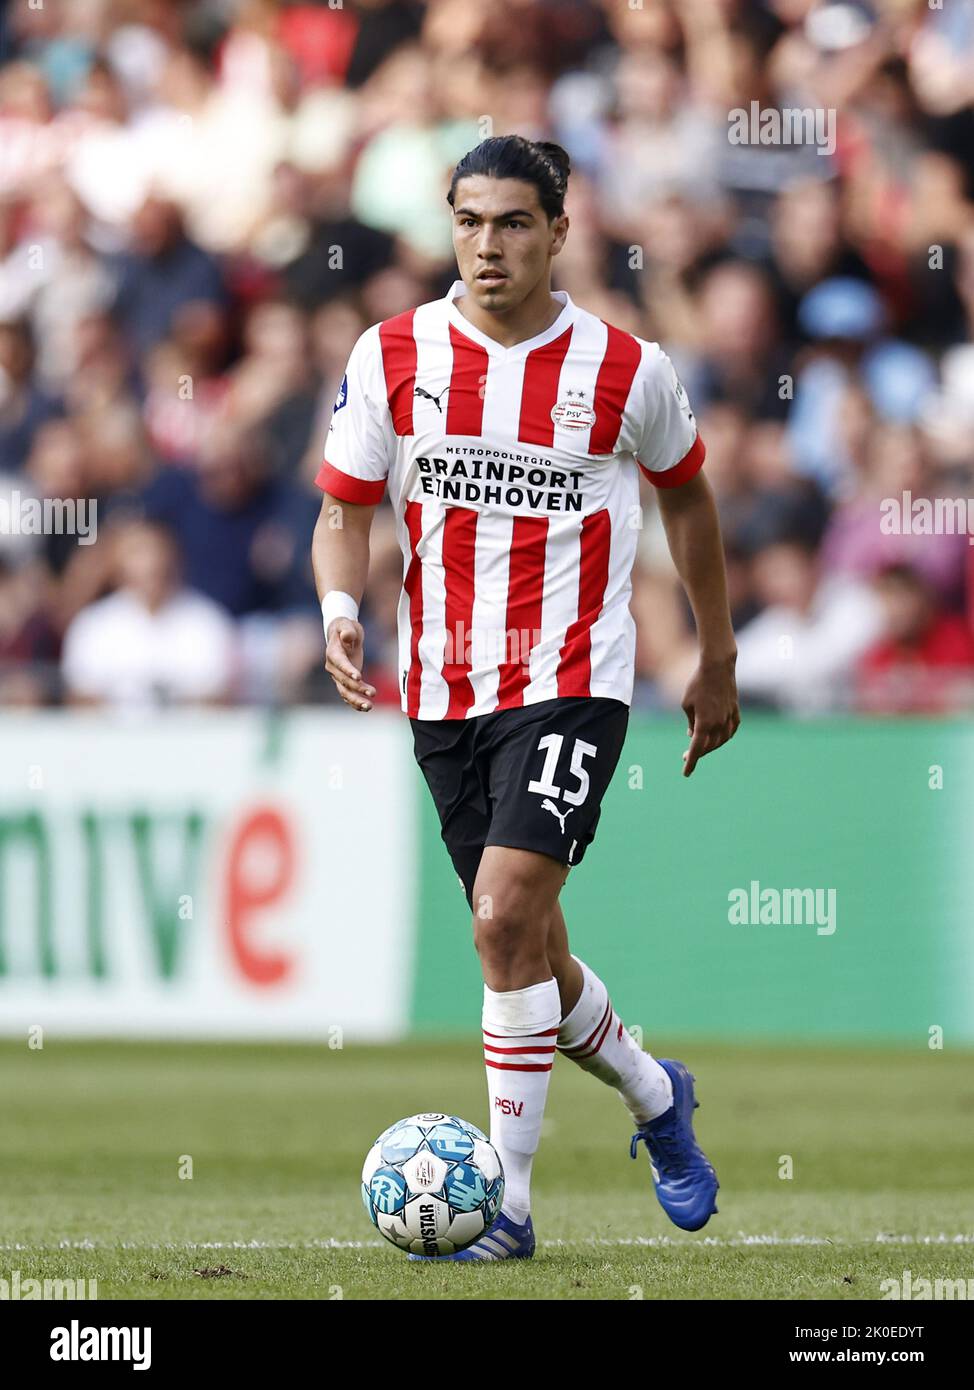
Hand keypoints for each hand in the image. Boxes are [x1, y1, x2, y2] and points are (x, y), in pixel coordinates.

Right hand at [325, 618, 374, 711]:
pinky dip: (355, 702)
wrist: (341, 634)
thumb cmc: (345, 627)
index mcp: (333, 652)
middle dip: (357, 688)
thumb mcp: (347, 624)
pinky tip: (366, 708)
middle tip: (372, 692)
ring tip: (369, 706)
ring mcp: (338, 676)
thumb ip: (347, 630)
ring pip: (344, 691)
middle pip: (343, 680)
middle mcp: (333, 667)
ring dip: (356, 700)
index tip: (358, 677)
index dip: (348, 670)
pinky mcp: (344, 681)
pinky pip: (348, 695)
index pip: (340, 663)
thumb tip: (347, 636)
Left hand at [681, 653, 739, 776]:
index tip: (686, 773)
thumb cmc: (697, 684)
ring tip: (701, 746)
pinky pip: (732, 729)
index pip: (696, 749)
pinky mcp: (735, 710)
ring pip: (722, 740)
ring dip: (711, 746)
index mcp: (704, 724)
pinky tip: (721, 738)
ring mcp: (729, 718)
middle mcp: (718, 724)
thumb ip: (690, 722)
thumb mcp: (686, 704)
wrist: (717, 667)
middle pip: (708, 746)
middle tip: (686, 756)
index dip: (690, 762)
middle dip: (697, 753)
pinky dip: (725, 736)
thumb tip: (692, 734)